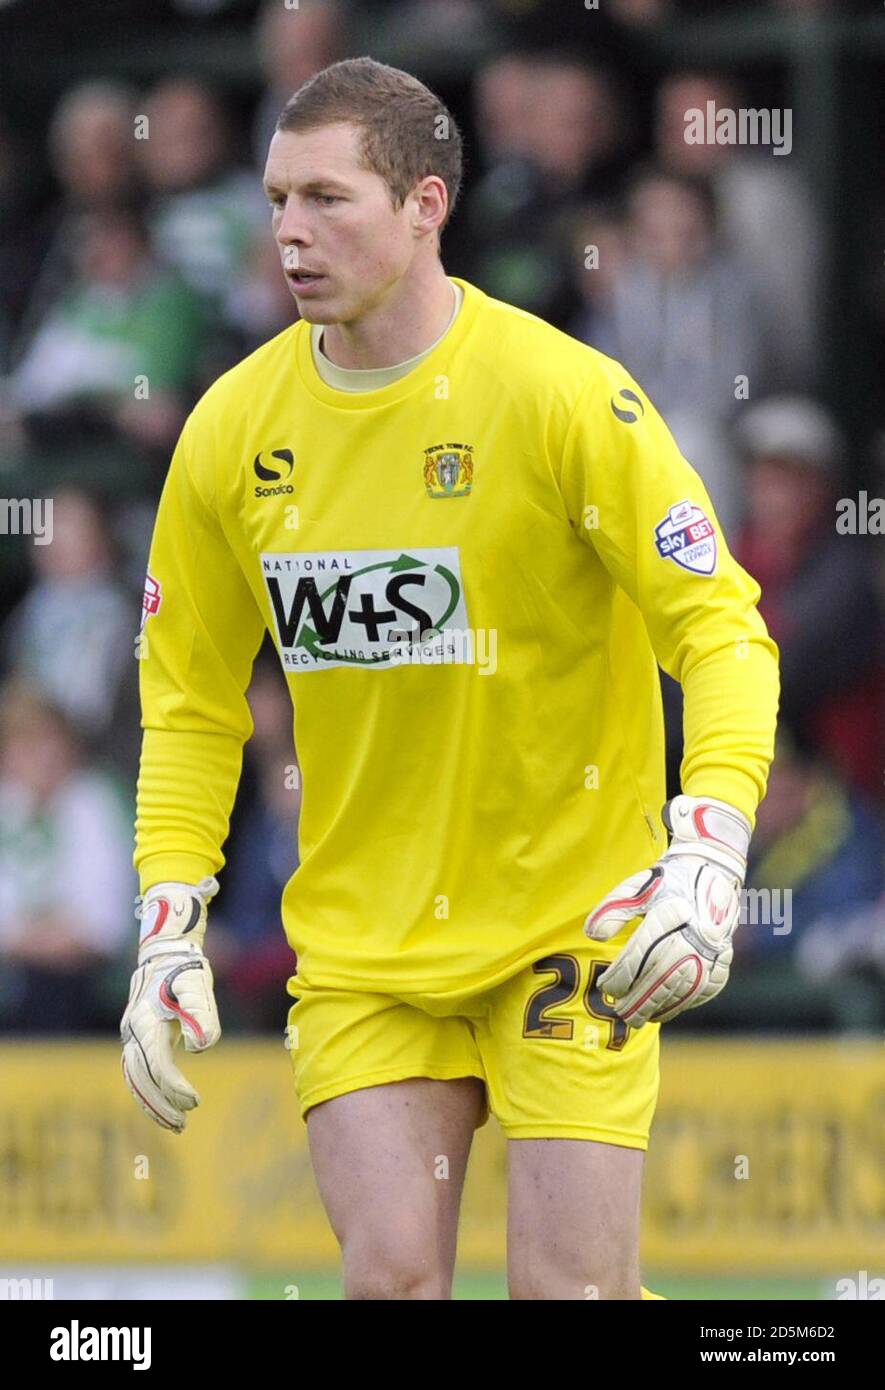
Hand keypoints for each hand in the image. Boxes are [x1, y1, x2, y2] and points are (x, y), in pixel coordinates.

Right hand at [120, 877, 219, 1131]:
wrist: (165, 952)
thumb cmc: (185, 968)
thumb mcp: (198, 984)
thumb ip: (202, 1013)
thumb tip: (199, 1049)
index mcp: (145, 1020)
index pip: (156, 1064)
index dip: (174, 1087)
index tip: (194, 1101)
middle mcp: (131, 1030)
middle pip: (140, 1078)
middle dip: (160, 1104)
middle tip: (183, 1124)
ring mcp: (130, 1035)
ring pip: (134, 1078)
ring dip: (151, 1103)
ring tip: (175, 1124)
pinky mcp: (136, 1038)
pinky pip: (136, 1072)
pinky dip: (147, 1092)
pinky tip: (165, 1106)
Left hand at [583, 796, 749, 1027]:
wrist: (713, 871)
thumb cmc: (668, 881)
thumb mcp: (637, 886)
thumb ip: (613, 909)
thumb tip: (592, 935)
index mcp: (668, 915)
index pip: (640, 956)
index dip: (621, 976)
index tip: (605, 987)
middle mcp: (693, 934)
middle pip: (663, 978)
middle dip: (640, 1001)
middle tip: (621, 1015)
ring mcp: (713, 949)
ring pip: (686, 988)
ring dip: (662, 1007)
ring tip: (640, 1018)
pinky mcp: (724, 957)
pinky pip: (707, 989)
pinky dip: (686, 1002)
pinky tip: (668, 1009)